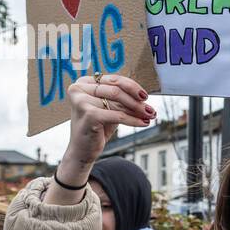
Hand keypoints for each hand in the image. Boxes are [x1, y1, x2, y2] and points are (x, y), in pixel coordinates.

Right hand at [50, 74, 153, 202]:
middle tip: (151, 110)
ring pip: (117, 103)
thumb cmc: (97, 126)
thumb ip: (122, 99)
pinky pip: (117, 115)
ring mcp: (81, 101)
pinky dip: (133, 120)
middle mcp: (79, 89)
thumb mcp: (109, 108)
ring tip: (149, 116)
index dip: (132, 87)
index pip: (114, 80)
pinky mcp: (88, 114)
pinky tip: (143, 123)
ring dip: (137, 110)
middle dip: (136, 101)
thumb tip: (144, 97)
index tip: (145, 96)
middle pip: (116, 90)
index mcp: (84, 82)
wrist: (83, 150)